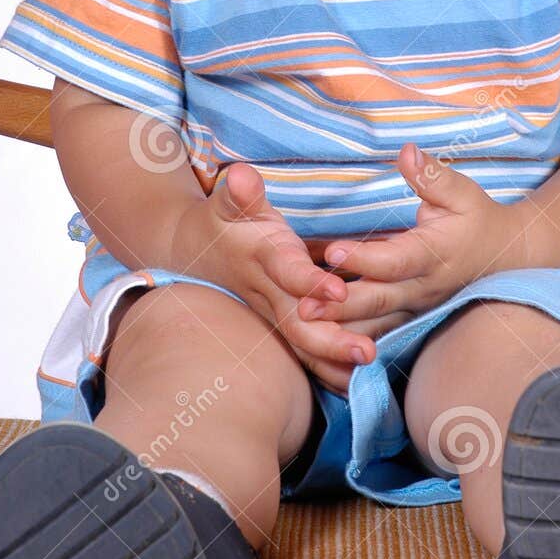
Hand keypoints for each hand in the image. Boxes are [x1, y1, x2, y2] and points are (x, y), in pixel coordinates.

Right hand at [169, 162, 377, 393]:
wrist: (190, 255)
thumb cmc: (218, 224)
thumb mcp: (225, 203)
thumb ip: (239, 193)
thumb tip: (240, 176)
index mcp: (262, 258)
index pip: (287, 272)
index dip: (309, 283)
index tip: (338, 289)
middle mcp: (268, 294)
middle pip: (298, 324)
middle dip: (332, 340)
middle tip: (367, 352)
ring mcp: (273, 315)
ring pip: (303, 345)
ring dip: (334, 361)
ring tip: (369, 370)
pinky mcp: (280, 326)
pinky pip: (304, 353)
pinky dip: (327, 370)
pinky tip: (355, 382)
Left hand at [297, 143, 523, 324]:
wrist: (505, 257)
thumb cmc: (477, 219)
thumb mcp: (463, 193)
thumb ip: (432, 176)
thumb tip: (407, 151)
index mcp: (433, 254)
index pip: (394, 260)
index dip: (362, 259)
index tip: (330, 252)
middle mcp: (423, 288)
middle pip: (378, 300)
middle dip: (340, 306)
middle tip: (303, 307)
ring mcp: (416, 308)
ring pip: (375, 325)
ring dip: (340, 329)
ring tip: (304, 328)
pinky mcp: (410, 318)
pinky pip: (378, 334)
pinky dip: (350, 341)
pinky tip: (318, 344)